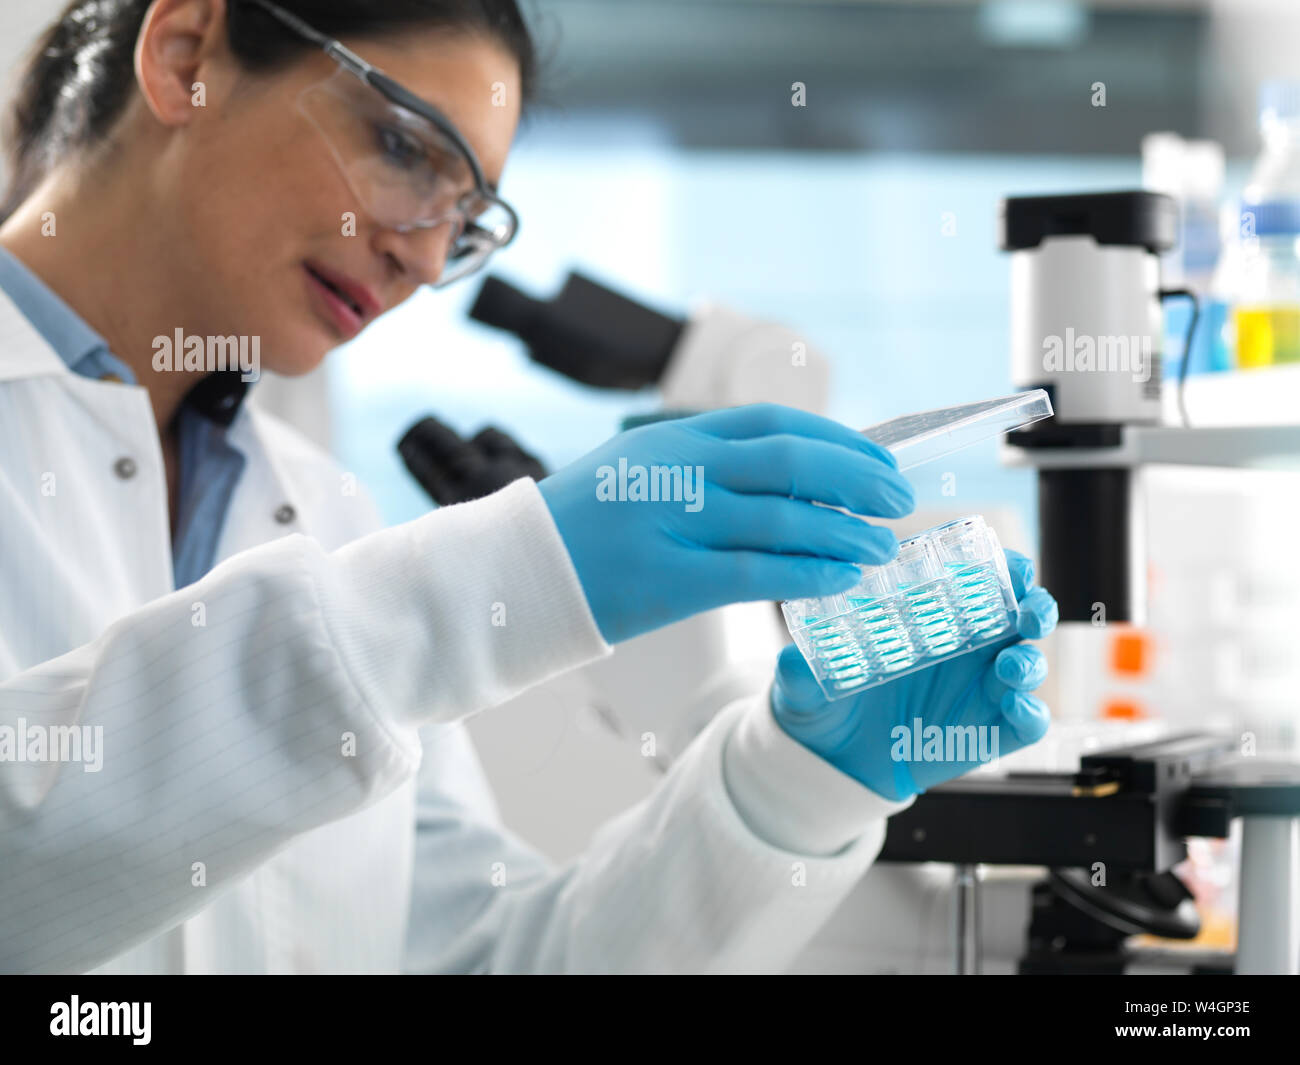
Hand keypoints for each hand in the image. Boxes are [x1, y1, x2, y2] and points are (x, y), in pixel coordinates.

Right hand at [538, 404, 914, 644]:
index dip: (838, 440)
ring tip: (881, 547)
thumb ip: (705, 467)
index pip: (774, 424)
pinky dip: (809, 574)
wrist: (514, 572)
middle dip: (857, 478)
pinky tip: (843, 580)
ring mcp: (672, 522)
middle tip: (898, 499)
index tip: (878, 460)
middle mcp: (679, 470)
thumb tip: (791, 477)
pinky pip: (757, 573)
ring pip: (784, 518)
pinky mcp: (668, 580)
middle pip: (792, 461)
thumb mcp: (640, 470)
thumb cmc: (584, 525)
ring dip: (845, 532)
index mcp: (674, 438)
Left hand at [771, 550, 1058, 800]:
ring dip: (1029, 660)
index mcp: (932, 618)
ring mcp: (980, 690)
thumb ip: (801, 671)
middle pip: (1023, 616)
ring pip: (1029, 664)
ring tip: (1008, 667)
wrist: (834, 764)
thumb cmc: (826, 704)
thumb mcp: (805, 684)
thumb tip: (793, 657)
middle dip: (1035, 606)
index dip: (1003, 568)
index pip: (981, 581)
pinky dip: (1031, 713)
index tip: (1006, 563)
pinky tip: (1015, 708)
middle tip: (1027, 611)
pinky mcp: (988, 733)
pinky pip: (1028, 721)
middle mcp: (966, 649)